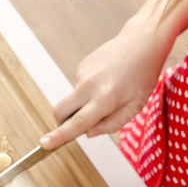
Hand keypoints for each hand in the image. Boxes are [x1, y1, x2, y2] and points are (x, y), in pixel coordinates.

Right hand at [39, 16, 171, 149]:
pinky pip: (80, 87)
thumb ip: (112, 123)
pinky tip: (107, 81)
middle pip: (60, 110)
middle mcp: (89, 85)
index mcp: (105, 98)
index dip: (59, 136)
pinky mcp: (82, 66)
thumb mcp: (136, 106)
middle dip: (62, 123)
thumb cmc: (143, 75)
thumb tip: (89, 133)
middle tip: (81, 123)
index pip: (77, 122)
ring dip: (84, 103)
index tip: (44, 144)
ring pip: (73, 99)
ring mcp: (83, 74)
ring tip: (110, 91)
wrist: (141, 42)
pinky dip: (89, 90)